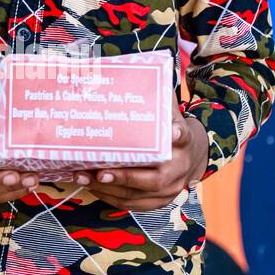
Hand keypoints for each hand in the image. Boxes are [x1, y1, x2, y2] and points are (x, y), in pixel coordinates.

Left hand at [55, 100, 209, 208]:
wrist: (193, 156)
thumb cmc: (172, 130)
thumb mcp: (170, 112)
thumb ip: (157, 97)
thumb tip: (136, 69)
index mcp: (183, 142)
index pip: (181, 138)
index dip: (177, 135)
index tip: (173, 131)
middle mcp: (179, 168)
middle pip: (154, 179)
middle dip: (124, 177)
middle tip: (98, 171)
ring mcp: (170, 189)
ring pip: (137, 195)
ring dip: (108, 188)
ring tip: (82, 177)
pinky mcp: (159, 202)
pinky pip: (131, 204)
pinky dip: (109, 197)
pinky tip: (91, 185)